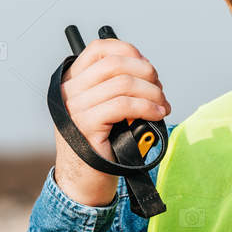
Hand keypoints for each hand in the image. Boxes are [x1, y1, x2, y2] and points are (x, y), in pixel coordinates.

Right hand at [52, 38, 170, 207]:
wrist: (84, 182)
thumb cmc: (101, 146)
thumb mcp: (105, 110)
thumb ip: (116, 88)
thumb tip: (147, 72)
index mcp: (73, 81)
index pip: (100, 49)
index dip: (129, 51)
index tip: (148, 68)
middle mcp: (69, 91)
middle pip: (115, 64)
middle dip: (146, 73)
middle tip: (160, 91)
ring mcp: (75, 107)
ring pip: (123, 83)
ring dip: (152, 93)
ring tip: (162, 107)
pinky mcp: (85, 125)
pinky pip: (123, 105)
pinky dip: (147, 107)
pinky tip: (157, 115)